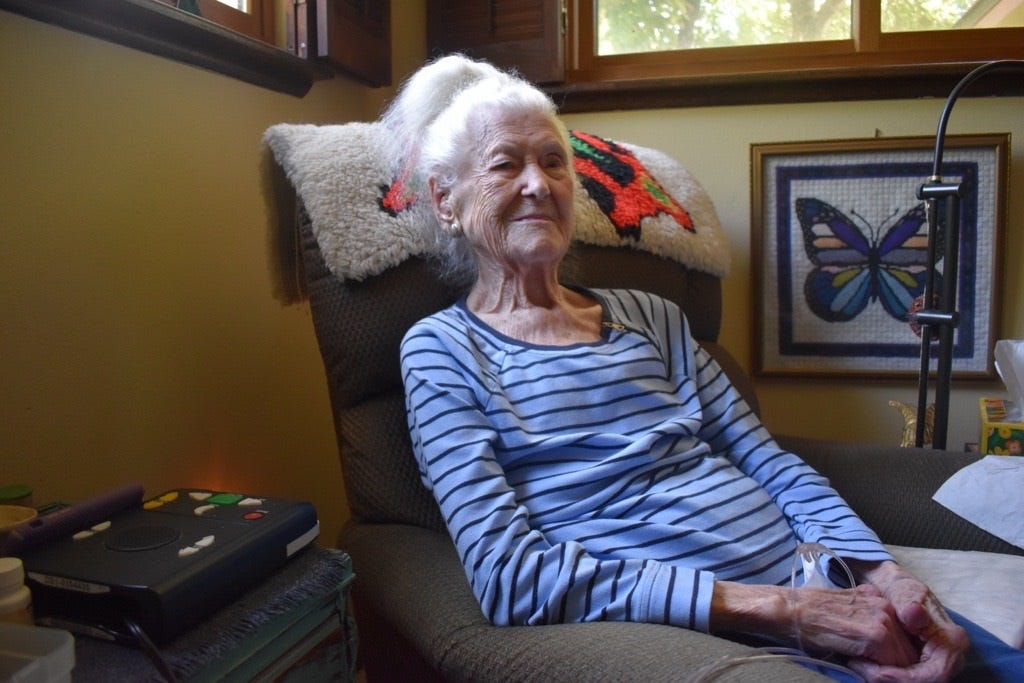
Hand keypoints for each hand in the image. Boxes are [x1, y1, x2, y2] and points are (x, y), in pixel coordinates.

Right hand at [710, 581, 917, 665]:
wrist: (791, 611)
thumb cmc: (812, 616)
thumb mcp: (847, 613)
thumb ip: (869, 622)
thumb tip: (884, 648)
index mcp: (881, 601)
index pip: (905, 639)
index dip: (894, 658)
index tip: (876, 666)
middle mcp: (887, 608)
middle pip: (908, 650)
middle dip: (894, 667)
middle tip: (868, 670)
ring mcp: (883, 620)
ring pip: (903, 660)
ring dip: (885, 671)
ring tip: (860, 667)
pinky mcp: (875, 635)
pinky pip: (891, 666)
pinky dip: (877, 673)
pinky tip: (855, 666)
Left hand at [846, 560, 968, 682]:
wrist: (897, 590)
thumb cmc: (902, 590)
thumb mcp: (905, 592)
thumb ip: (909, 604)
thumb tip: (914, 614)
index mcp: (952, 640)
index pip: (935, 674)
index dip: (906, 678)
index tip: (879, 672)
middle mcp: (950, 658)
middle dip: (894, 681)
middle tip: (863, 670)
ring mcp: (939, 664)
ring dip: (888, 681)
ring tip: (861, 667)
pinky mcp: (925, 667)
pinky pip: (908, 680)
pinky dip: (889, 678)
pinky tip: (868, 668)